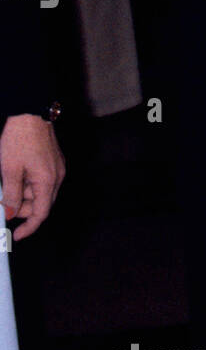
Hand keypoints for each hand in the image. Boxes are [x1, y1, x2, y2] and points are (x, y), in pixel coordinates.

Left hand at [0, 114, 65, 240]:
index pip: (41, 213)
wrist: (29, 113)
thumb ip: (10, 195)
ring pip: (38, 191)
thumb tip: (9, 213)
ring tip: (6, 180)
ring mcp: (56, 167)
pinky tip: (14, 174)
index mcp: (48, 180)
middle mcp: (56, 175)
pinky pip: (40, 180)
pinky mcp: (51, 161)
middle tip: (3, 203)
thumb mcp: (9, 170)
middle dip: (20, 207)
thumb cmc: (20, 138)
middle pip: (40, 203)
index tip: (16, 235)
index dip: (29, 227)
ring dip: (21, 193)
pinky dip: (26, 183)